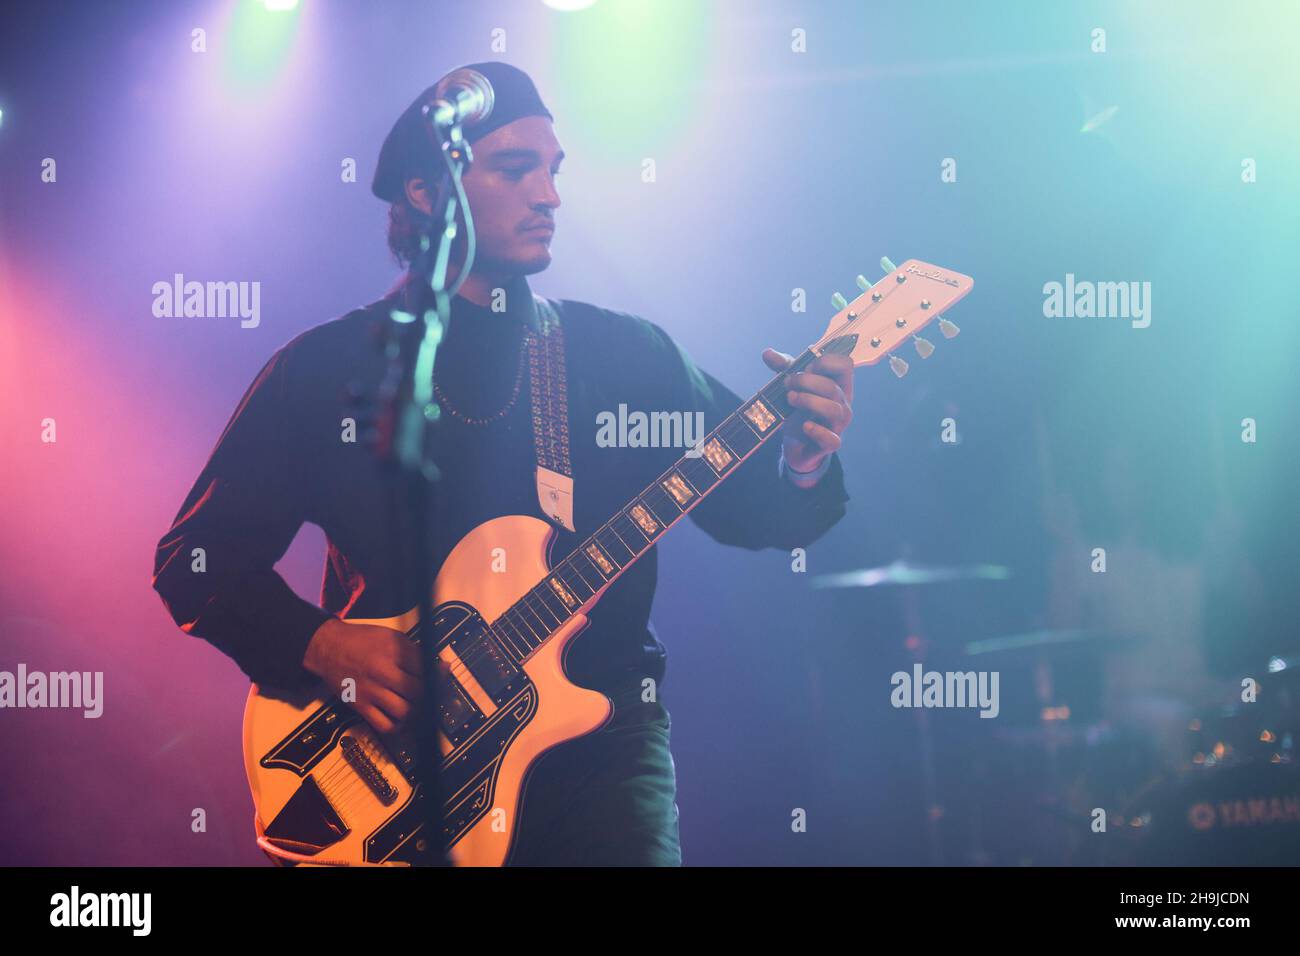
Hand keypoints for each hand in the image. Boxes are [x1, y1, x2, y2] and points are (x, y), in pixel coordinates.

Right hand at [303, 618, 439, 734]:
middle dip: (430, 694)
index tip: (444, 676)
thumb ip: (414, 651)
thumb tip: (437, 665)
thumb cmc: (360, 641)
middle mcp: (382, 671)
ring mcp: (371, 691)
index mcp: (392, 651)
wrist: (328, 647)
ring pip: (405, 711)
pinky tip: (401, 720)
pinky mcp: (360, 705)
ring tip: (419, 707)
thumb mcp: (391, 636)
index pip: (425, 668)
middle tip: (433, 694)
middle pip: (418, 692)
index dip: (439, 675)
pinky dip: (397, 727)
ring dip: (416, 712)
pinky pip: (384, 725)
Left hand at [761, 347, 853, 473]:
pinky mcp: (830, 443)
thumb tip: (767, 353)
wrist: (796, 443)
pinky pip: (831, 439)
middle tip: (787, 384)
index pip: (845, 364)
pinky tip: (804, 426)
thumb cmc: (800, 409)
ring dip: (809, 401)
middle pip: (832, 387)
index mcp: (838, 384)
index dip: (826, 361)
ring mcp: (838, 424)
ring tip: (790, 399)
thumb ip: (783, 368)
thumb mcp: (793, 385)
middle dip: (806, 382)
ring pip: (833, 410)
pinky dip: (817, 431)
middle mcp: (843, 402)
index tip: (807, 366)